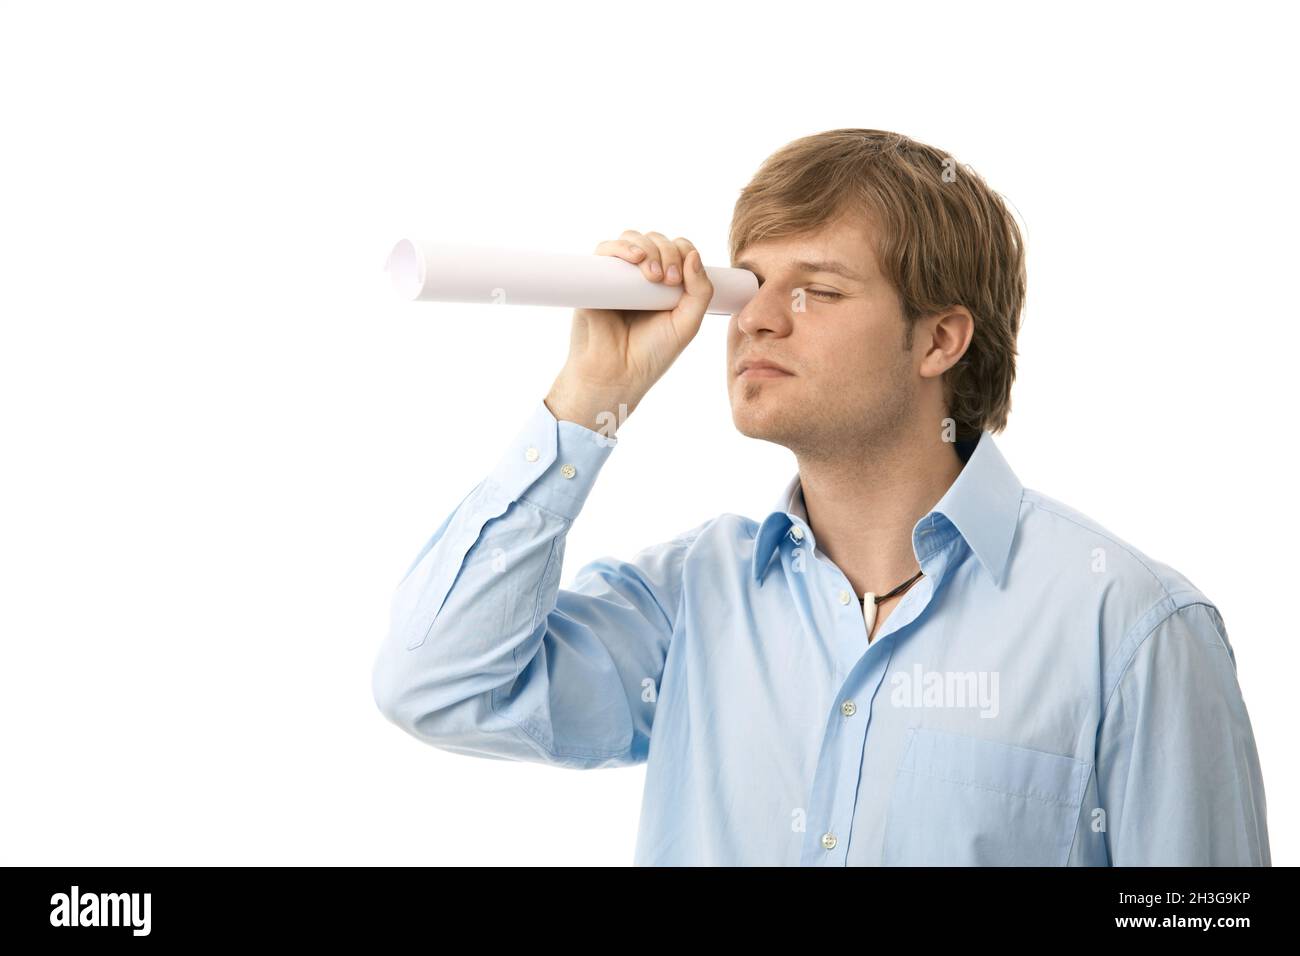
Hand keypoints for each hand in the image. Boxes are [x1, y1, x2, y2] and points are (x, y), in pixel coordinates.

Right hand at [545, 230, 712, 433]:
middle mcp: (641, 276)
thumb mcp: (687, 324)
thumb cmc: (651, 355)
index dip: (682, 252)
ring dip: (648, 247)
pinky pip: (604, 249)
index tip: (680, 280)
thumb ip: (700, 292)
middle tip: (668, 280)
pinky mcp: (595, 279)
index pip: (677, 250)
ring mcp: (617, 276)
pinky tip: (635, 257)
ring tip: (652, 274)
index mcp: (665, 285)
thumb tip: (693, 253)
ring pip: (632, 239)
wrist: (616, 375)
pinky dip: (621, 246)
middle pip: (656, 240)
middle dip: (667, 252)